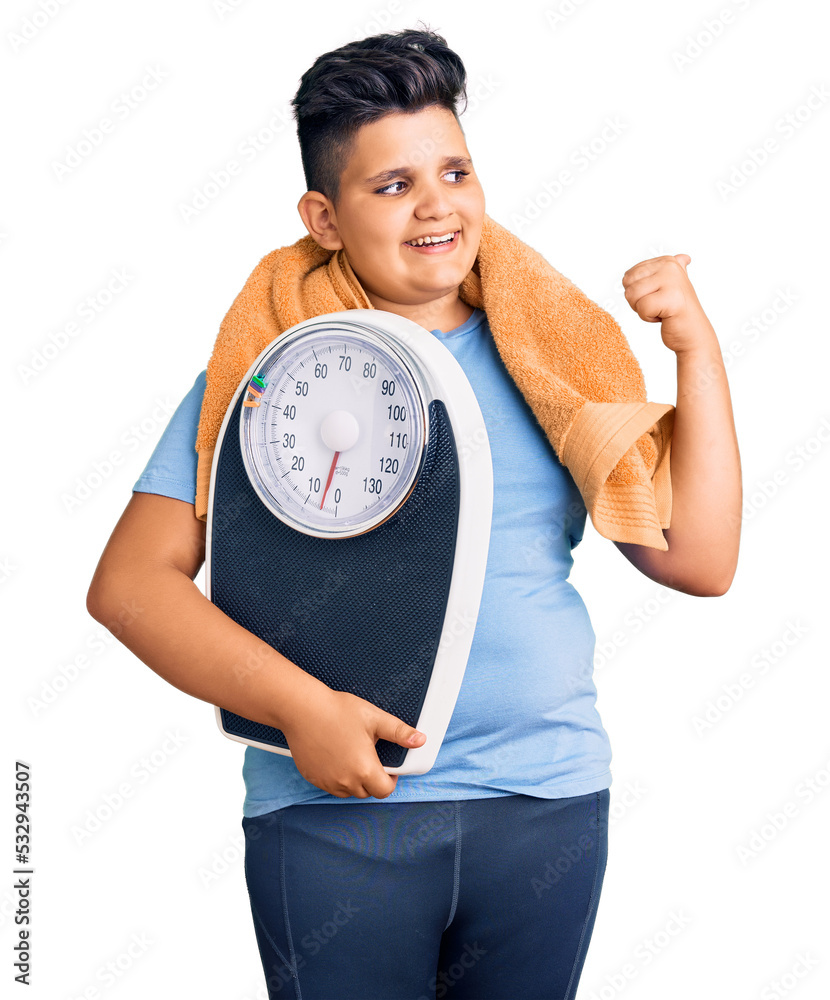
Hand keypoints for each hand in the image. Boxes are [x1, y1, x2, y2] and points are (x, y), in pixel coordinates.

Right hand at [280, 687, 425, 798]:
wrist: (302, 709)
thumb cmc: (337, 710)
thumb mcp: (374, 718)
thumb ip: (399, 732)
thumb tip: (420, 740)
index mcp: (364, 768)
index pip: (385, 791)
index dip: (391, 780)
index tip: (388, 768)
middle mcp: (345, 781)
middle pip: (367, 792)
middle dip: (372, 779)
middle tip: (369, 755)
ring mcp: (327, 781)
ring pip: (348, 791)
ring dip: (354, 780)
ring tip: (352, 754)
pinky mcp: (313, 778)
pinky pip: (330, 785)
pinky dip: (336, 777)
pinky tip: (335, 756)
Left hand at [622, 254, 711, 353]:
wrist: (693, 334)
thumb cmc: (678, 312)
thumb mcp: (674, 286)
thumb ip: (670, 271)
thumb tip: (681, 257)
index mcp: (667, 261)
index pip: (629, 276)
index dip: (637, 293)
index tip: (657, 296)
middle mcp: (670, 267)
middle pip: (628, 284)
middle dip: (637, 301)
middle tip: (657, 305)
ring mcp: (671, 281)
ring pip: (632, 295)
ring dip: (642, 309)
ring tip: (661, 310)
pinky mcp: (671, 297)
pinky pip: (642, 308)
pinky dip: (648, 318)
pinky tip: (664, 316)